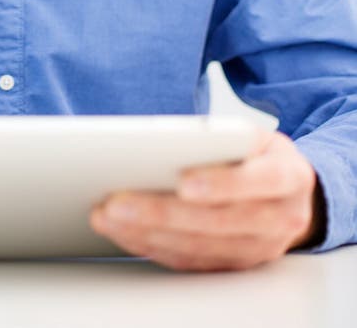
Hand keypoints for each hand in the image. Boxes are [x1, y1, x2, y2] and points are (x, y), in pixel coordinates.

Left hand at [89, 129, 320, 270]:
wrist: (293, 194)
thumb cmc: (260, 154)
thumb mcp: (253, 134)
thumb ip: (222, 136)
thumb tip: (163, 140)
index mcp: (288, 176)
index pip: (257, 182)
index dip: (221, 184)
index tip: (182, 181)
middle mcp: (279, 219)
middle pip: (216, 221)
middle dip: (161, 213)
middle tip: (116, 202)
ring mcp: (259, 249)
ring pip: (199, 247)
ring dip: (147, 234)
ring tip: (107, 216)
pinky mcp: (235, 266)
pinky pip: (191, 262)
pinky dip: (154, 248)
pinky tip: (124, 233)